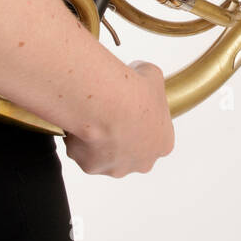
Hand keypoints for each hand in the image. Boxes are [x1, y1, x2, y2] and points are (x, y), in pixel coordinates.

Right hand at [63, 60, 174, 177]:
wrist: (106, 102)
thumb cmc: (133, 91)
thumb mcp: (152, 75)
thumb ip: (149, 81)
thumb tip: (141, 73)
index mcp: (162, 144)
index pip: (154, 137)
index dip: (141, 121)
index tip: (131, 108)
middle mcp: (141, 162)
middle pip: (130, 152)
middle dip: (120, 137)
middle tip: (110, 113)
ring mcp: (115, 168)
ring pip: (104, 154)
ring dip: (98, 140)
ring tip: (93, 114)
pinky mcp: (90, 167)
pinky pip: (82, 152)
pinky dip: (79, 139)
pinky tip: (81, 120)